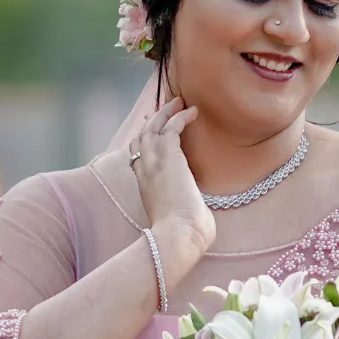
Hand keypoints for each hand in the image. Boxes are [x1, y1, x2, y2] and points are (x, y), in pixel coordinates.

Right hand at [129, 97, 213, 278]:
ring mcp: (154, 163)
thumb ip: (184, 211)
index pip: (138, 157)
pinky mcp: (168, 157)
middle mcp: (144, 172)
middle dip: (154, 120)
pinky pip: (171, 128)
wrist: (178, 236)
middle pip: (142, 137)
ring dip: (166, 112)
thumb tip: (200, 217)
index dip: (144, 141)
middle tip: (168, 108)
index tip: (151, 131)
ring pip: (153, 127)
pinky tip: (193, 112)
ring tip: (180, 101)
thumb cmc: (181, 237)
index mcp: (145, 188)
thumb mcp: (178, 219)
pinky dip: (181, 117)